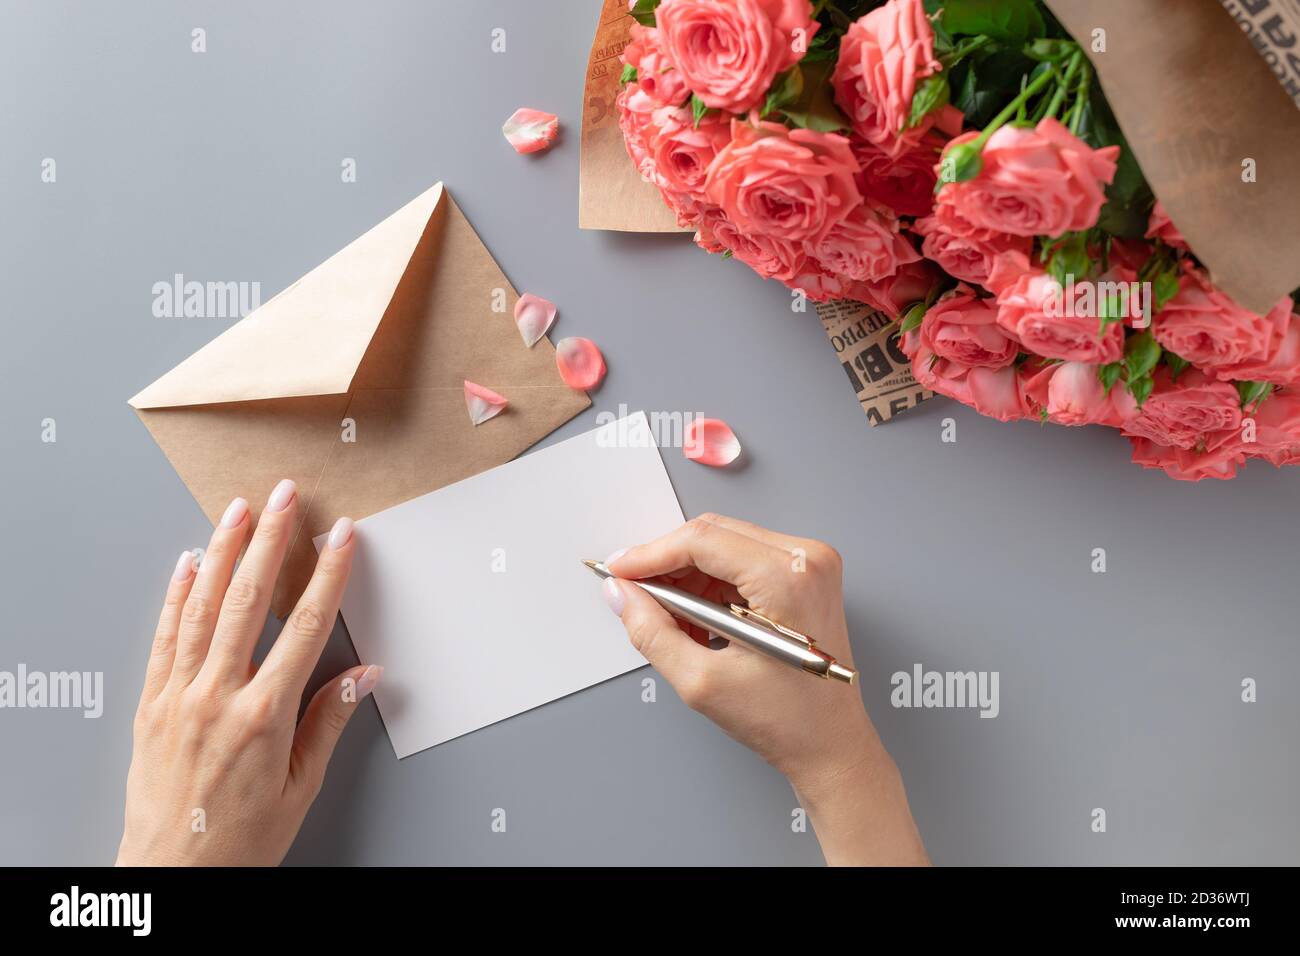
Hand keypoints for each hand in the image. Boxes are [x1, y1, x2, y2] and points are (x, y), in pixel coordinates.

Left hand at [116, 479, 378, 865]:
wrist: (171, 876)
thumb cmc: (238, 839)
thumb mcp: (299, 787)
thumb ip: (328, 722)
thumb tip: (364, 676)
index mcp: (264, 715)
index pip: (306, 626)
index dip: (328, 574)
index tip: (342, 537)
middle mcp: (218, 695)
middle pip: (249, 600)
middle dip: (271, 540)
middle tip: (286, 496)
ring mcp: (179, 695)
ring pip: (202, 607)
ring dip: (221, 552)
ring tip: (238, 510)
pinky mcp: (151, 703)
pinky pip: (164, 637)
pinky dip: (175, 595)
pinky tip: (186, 564)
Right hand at [604, 513, 927, 865]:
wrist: (831, 743)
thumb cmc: (789, 720)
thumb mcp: (703, 682)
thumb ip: (652, 632)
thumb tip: (622, 595)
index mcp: (788, 579)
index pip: (700, 540)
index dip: (650, 554)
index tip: (619, 570)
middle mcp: (806, 560)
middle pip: (712, 535)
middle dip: (667, 565)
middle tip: (636, 595)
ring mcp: (810, 564)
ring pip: (724, 545)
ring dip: (688, 578)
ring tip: (674, 623)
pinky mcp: (805, 574)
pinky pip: (742, 560)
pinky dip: (711, 586)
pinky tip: (699, 622)